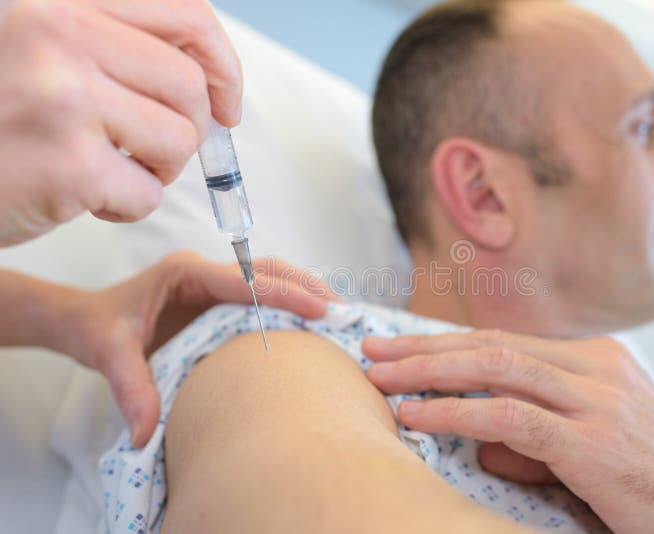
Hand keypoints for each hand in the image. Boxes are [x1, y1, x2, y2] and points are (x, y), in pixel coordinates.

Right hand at [0, 0, 241, 244]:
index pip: (185, 14)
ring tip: (113, 170)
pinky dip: (129, 205)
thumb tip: (214, 81)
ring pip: (180, 138)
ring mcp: (62, 96)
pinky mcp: (67, 163)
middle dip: (188, 129)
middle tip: (154, 149)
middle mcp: (57, 31)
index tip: (226, 102)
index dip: (221, 63)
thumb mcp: (42, 51)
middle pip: (189, 85)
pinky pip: (148, 191)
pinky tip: (87, 197)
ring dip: (160, 167)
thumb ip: (115, 45)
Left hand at [58, 251, 336, 447]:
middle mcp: (206, 272)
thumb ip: (131, 389)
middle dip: (307, 288)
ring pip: (272, 277)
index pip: (244, 280)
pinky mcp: (221, 298)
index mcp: (185, 274)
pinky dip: (292, 303)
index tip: (319, 311)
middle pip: (268, 270)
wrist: (88, 322)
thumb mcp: (111, 356)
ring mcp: (216, 283)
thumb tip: (146, 433)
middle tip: (343, 311)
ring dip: (306, 291)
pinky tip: (314, 323)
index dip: (284, 294)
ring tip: (340, 313)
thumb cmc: (101, 330)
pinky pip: (264, 294)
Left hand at [364, 331, 653, 533]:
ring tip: (378, 376)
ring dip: (427, 371)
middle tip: (370, 350)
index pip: (503, 342)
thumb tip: (477, 440)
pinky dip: (456, 411)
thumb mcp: (589, 449)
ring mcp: (598, 399)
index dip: (444, 344)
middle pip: (490, 345)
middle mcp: (596, 367)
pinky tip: (416, 413)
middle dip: (422, 348)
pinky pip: (509, 415)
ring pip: (494, 368)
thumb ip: (534, 436)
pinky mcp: (594, 441)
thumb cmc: (652, 486)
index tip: (398, 347)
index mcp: (595, 360)